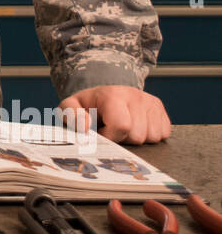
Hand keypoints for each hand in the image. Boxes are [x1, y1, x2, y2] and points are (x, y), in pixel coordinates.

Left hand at [57, 85, 171, 144]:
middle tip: (112, 129)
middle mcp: (135, 96)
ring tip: (123, 127)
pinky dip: (149, 136)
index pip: (122, 126)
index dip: (111, 137)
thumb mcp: (71, 107)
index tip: (102, 133)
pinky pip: (162, 135)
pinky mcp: (160, 109)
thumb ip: (72, 116)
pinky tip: (135, 126)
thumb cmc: (88, 105)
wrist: (105, 94)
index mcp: (113, 95)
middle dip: (123, 139)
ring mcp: (150, 102)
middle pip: (137, 136)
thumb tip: (85, 126)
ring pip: (152, 137)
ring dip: (136, 138)